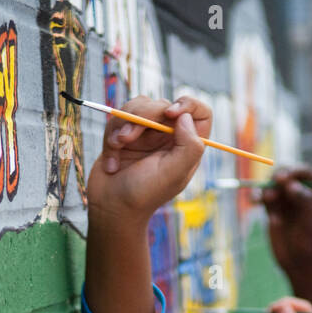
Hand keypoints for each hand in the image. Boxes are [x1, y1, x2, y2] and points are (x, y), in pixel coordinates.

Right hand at [86, 95, 209, 221]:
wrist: (111, 208)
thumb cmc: (144, 195)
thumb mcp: (173, 174)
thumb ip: (189, 146)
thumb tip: (185, 116)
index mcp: (186, 146)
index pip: (200, 113)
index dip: (187, 104)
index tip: (169, 113)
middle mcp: (168, 138)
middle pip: (161, 105)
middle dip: (141, 117)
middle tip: (128, 139)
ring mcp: (146, 135)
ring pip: (137, 106)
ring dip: (122, 126)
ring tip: (117, 148)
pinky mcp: (125, 135)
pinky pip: (118, 118)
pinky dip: (111, 136)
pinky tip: (111, 161)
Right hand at [260, 167, 311, 274]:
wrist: (301, 263)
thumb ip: (303, 199)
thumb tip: (290, 185)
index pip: (306, 172)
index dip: (295, 170)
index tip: (287, 177)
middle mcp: (301, 191)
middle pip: (286, 174)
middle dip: (279, 176)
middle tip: (275, 180)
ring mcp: (286, 200)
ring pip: (272, 185)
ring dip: (267, 188)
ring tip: (266, 199)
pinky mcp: (273, 209)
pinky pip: (262, 197)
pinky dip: (257, 197)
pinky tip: (254, 201)